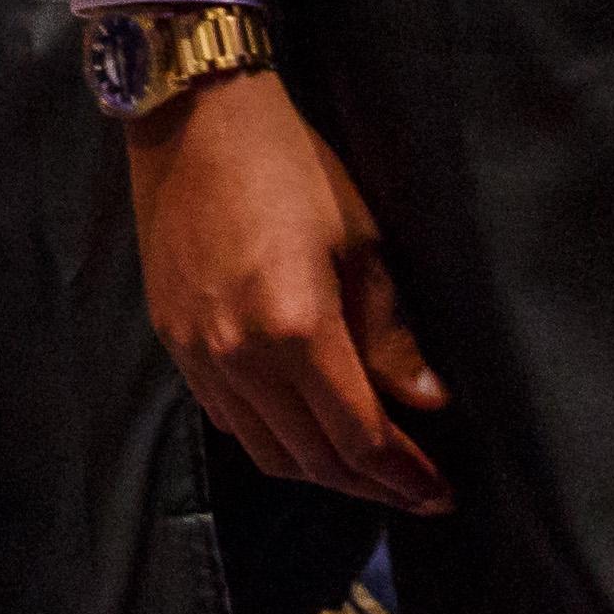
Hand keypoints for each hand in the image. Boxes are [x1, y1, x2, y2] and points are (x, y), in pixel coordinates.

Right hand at [124, 72, 449, 513]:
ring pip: (265, 452)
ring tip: (365, 472)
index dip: (405, 475)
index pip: (360, 438)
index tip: (440, 492)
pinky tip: (302, 430)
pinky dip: (272, 440)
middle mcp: (240, 358)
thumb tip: (428, 401)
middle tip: (414, 490)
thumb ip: (389, 336)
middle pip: (313, 460)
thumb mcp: (360, 244)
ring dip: (321, 473)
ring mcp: (198, 355)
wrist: (195, 121)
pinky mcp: (173, 342)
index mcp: (296, 331)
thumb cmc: (291, 168)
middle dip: (371, 486)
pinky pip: (226, 419)